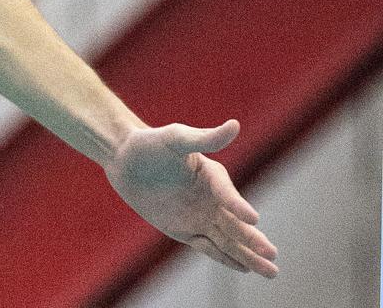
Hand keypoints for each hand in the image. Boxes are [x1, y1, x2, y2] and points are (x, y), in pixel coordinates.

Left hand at [104, 119, 279, 277]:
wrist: (124, 158)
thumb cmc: (150, 143)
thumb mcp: (176, 138)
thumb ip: (205, 138)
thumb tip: (234, 125)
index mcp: (212, 176)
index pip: (227, 193)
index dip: (238, 205)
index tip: (252, 219)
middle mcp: (211, 199)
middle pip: (235, 223)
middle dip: (253, 240)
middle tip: (273, 254)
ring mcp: (198, 216)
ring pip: (227, 240)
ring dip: (248, 255)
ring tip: (271, 271)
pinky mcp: (183, 230)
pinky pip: (207, 247)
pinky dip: (225, 258)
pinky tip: (243, 267)